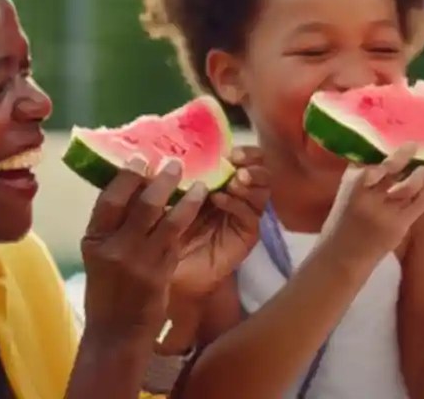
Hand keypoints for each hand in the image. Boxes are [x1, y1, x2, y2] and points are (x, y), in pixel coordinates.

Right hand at [80, 156, 206, 346]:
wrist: (116, 332)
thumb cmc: (107, 289)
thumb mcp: (99, 255)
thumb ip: (112, 226)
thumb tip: (132, 185)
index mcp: (94, 240)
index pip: (110, 199)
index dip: (126, 176)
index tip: (140, 158)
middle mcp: (115, 249)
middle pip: (142, 204)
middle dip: (161, 179)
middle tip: (174, 162)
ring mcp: (140, 261)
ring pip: (168, 218)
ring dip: (186, 196)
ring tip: (199, 181)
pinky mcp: (162, 272)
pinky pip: (179, 237)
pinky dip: (190, 217)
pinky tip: (201, 204)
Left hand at [172, 147, 270, 301]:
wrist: (171, 275)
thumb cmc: (164, 233)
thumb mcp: (165, 202)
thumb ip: (170, 180)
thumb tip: (162, 156)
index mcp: (219, 179)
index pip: (241, 156)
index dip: (240, 149)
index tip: (228, 149)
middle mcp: (236, 192)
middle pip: (258, 167)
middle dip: (251, 160)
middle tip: (237, 160)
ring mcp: (244, 212)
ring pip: (261, 189)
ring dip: (249, 180)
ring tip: (235, 180)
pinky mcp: (248, 233)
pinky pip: (250, 214)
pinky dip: (236, 203)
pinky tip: (220, 200)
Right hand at [320, 145, 423, 266]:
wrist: (340, 258)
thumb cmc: (345, 223)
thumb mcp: (347, 193)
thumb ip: (365, 174)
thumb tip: (390, 150)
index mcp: (351, 180)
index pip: (372, 158)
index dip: (389, 149)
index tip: (403, 140)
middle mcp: (365, 192)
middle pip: (389, 168)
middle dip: (404, 155)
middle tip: (416, 144)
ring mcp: (382, 210)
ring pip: (410, 185)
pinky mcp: (398, 225)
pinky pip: (420, 204)